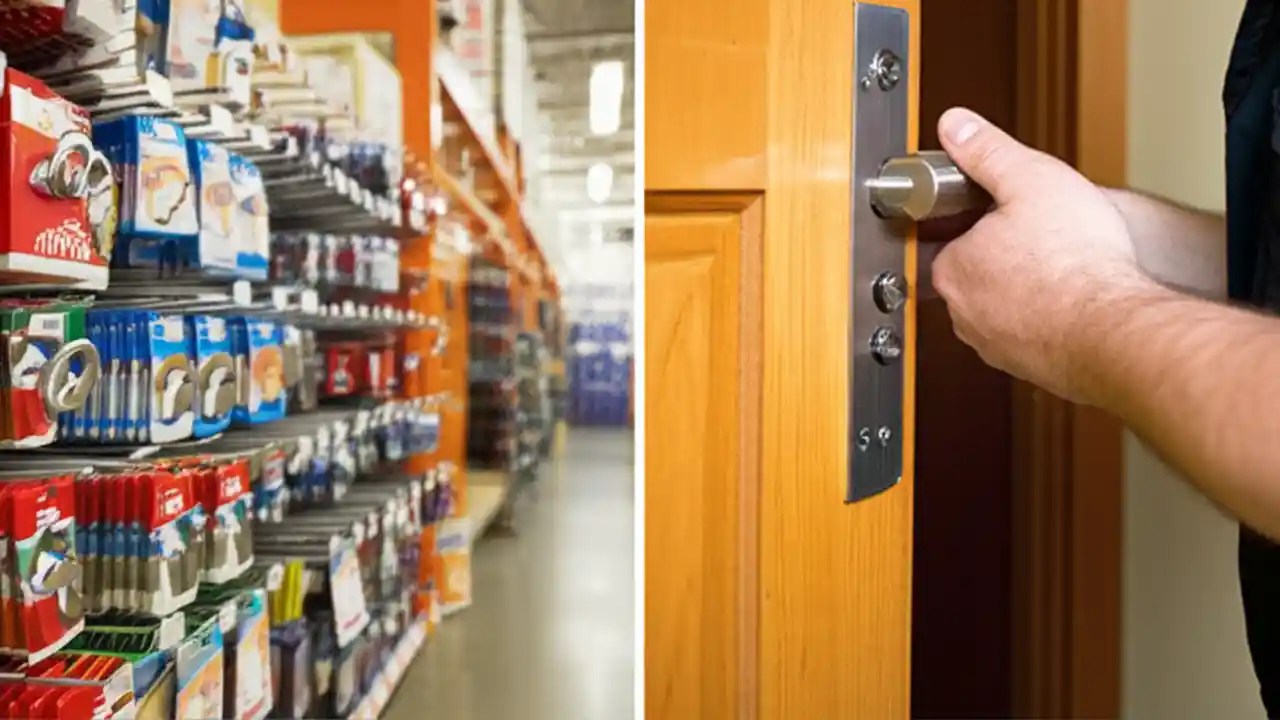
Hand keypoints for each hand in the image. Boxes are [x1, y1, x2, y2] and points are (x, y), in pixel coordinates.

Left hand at [931, 108, 1158, 402]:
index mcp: (952, 268)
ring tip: (1064, 266)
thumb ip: (986, 151)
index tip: (1005, 209)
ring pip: (1003, 306)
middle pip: (974, 272)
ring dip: (1027, 288)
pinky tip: (1078, 301)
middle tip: (1041, 234)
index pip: (949, 237)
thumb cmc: (1077, 262)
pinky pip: (1033, 334)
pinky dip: (1050, 318)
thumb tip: (954, 126)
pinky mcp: (1030, 368)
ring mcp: (996, 347)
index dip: (979, 217)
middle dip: (1003, 253)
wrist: (1117, 331)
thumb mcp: (1030, 179)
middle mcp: (964, 315)